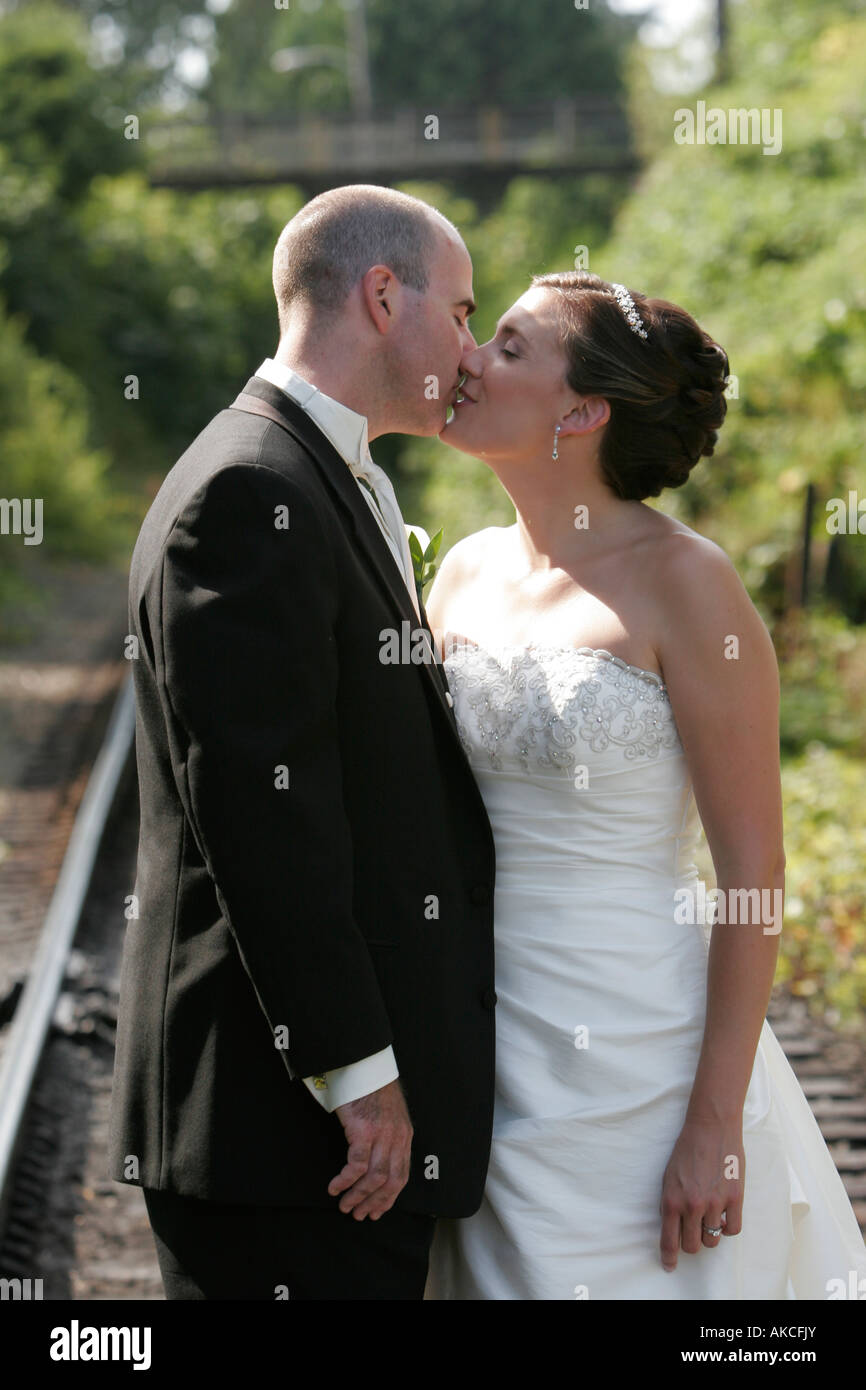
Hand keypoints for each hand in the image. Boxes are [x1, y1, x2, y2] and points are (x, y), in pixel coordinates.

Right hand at [329, 1079, 413, 1220]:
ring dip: (357, 1195)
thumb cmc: (370, 1088)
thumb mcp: (387, 1115)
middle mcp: (397, 1137)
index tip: (377, 1212)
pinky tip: (334, 1187)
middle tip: (358, 1214)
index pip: (402, 1176)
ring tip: (344, 1205)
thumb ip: (387, 1137)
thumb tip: (376, 1161)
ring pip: (374, 1178)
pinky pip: (356, 1165)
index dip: (389, 1198)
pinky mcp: (363, 1130)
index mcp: (404, 1135)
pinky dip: (345, 1180)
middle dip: (373, 1202)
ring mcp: (381, 1134)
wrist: (363, 1064)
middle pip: (389, 1181)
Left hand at [659, 1117, 744, 1270]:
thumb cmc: (687, 1149)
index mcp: (672, 1200)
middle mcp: (692, 1205)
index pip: (669, 1240)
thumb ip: (671, 1203)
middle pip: (693, 1245)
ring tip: (710, 1217)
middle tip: (694, 1231)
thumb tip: (674, 1227)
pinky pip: (733, 1229)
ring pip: (713, 1240)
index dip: (669, 1257)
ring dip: (710, 1233)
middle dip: (692, 1242)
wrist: (711, 1127)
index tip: (670, 1266)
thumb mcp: (668, 1177)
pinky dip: (728, 1227)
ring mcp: (715, 1203)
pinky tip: (724, 1216)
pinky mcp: (735, 1198)